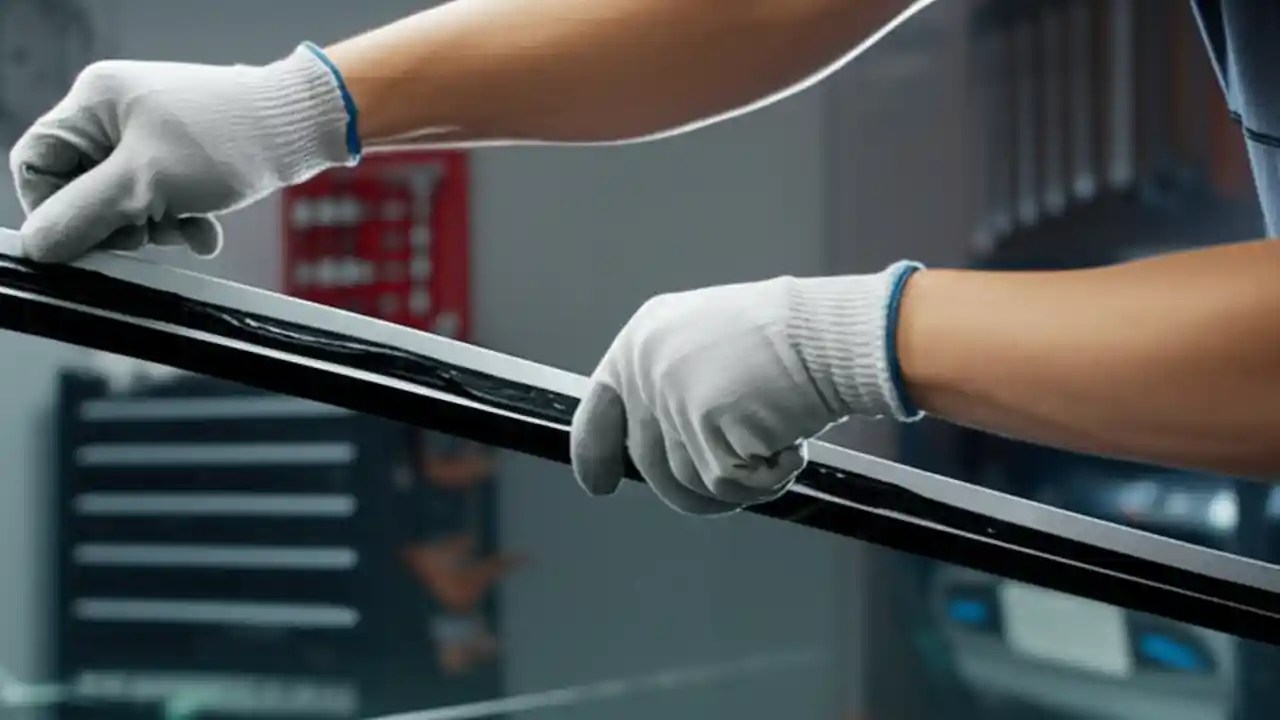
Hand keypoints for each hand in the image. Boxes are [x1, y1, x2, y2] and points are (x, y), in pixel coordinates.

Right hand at [8, 44, 356, 262]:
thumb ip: (85, 215)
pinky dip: (181, 220)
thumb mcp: (146, 184)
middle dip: (115, 220)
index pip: (36, 162)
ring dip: (153, 224)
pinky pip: (163, 198)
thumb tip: (40, 245)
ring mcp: (153, 133)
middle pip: (82, 186)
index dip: (54, 208)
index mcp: (95, 103)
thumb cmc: (229, 140)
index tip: (87, 238)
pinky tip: (205, 231)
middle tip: (145, 231)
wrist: (303, 129)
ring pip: (125, 199)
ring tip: (184, 225)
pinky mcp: (184, 155)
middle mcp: (118, 112)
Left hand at [570, 263, 922, 514]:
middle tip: (748, 470)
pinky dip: (767, 479)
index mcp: (641, 343)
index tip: (599, 485)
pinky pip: (729, 485)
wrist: (828, 334)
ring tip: (779, 440)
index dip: (595, 456)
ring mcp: (671, 395)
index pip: (598, 414)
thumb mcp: (707, 347)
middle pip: (652, 465)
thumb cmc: (787, 342)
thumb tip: (659, 450)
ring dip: (742, 480)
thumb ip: (671, 389)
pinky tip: (791, 445)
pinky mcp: (702, 422)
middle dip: (700, 483)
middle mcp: (645, 367)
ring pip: (692, 483)